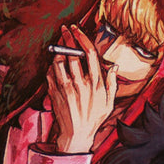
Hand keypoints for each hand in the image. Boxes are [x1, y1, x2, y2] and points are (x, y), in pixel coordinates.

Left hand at [47, 24, 116, 153]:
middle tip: (65, 29)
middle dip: (67, 38)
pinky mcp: (54, 92)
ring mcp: (65, 87)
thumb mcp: (109, 102)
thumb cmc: (94, 118)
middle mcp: (80, 83)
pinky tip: (54, 62)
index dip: (82, 37)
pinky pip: (50, 73)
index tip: (77, 30)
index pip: (89, 53)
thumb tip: (114, 67)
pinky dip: (51, 65)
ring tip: (58, 43)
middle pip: (71, 53)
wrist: (76, 134)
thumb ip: (111, 83)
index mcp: (95, 83)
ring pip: (58, 61)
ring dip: (57, 49)